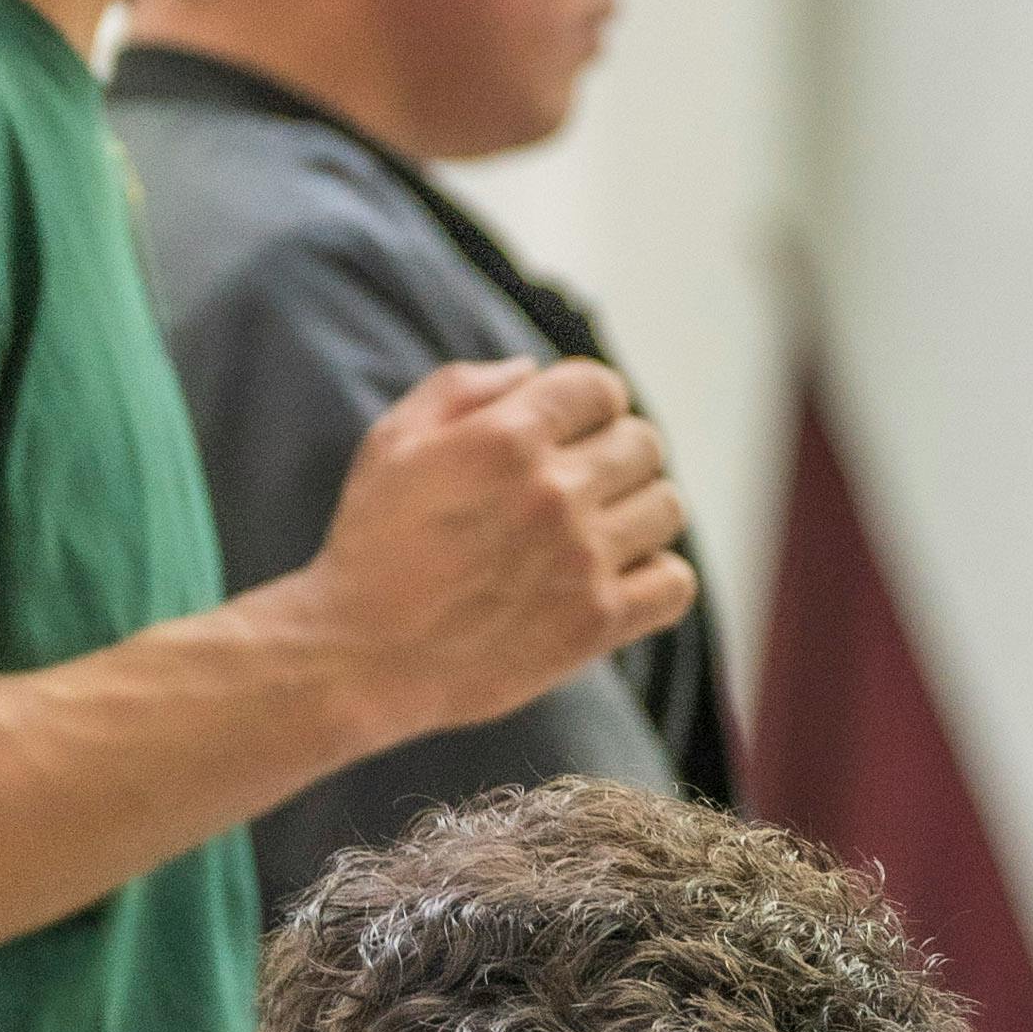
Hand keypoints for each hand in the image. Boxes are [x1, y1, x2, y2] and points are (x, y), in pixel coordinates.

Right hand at [302, 356, 695, 750]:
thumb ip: (462, 388)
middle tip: (579, 486)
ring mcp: (581, 561)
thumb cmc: (371, 546)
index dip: (588, 404)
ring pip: (666, 507)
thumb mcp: (392, 441)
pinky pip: (674, 583)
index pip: (602, 388)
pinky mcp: (595, 625)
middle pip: (643, 443)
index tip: (568, 433)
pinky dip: (657, 577)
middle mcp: (554, 493)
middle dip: (614, 454)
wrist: (358, 660)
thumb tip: (532, 371)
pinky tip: (618, 579)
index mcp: (508, 438)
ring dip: (638, 512)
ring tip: (598, 533)